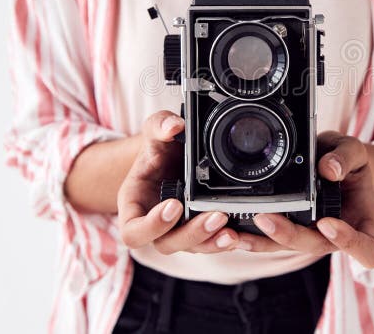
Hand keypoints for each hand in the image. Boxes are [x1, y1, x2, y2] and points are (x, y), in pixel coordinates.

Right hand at [117, 111, 241, 253]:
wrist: (172, 156)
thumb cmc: (158, 148)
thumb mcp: (154, 131)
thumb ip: (160, 125)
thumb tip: (173, 126)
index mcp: (134, 205)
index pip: (133, 231)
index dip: (152, 225)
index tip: (174, 205)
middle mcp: (154, 224)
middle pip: (166, 244)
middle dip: (192, 234)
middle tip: (216, 217)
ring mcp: (176, 230)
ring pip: (191, 247)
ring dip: (212, 242)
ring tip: (232, 233)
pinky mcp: (198, 231)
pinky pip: (209, 243)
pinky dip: (224, 241)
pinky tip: (240, 235)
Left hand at [241, 131, 373, 268]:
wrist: (337, 167)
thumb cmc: (350, 165)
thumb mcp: (355, 152)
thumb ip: (347, 156)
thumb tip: (329, 168)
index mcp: (364, 226)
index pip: (368, 250)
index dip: (349, 243)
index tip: (329, 223)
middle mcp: (336, 238)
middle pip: (315, 246)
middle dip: (289, 235)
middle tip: (267, 218)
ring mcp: (311, 237)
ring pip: (287, 247)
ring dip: (262, 241)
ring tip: (238, 232)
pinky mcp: (289, 232)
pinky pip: (270, 241)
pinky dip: (251, 237)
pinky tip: (232, 230)